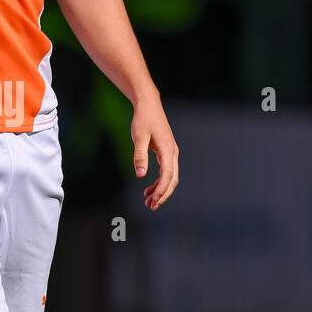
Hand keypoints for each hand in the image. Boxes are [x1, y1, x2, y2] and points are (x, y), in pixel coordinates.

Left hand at [131, 90, 178, 209]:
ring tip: (148, 201)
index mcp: (168, 150)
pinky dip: (159, 182)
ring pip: (171, 177)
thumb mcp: (138, 137)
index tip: (153, 201)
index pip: (167, 175)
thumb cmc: (143, 119)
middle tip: (151, 206)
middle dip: (163, 195)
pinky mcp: (167, 151)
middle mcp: (173, 152)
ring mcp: (171, 152)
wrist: (148, 104)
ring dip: (161, 190)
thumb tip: (140, 175)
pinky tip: (149, 188)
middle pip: (172, 179)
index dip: (161, 190)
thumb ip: (139, 156)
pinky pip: (167, 171)